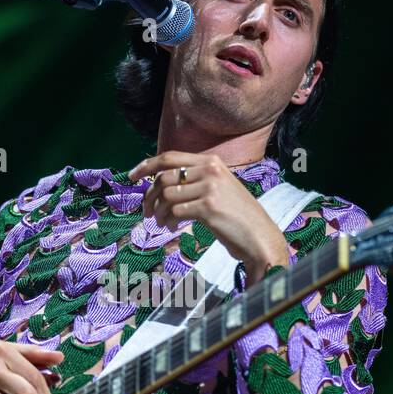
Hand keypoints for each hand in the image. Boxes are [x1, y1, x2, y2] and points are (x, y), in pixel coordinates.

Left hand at [129, 152, 290, 279]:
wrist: (260, 237)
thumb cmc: (238, 217)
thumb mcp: (220, 189)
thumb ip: (196, 181)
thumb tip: (160, 184)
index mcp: (212, 161)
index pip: (170, 157)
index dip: (146, 165)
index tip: (132, 176)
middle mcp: (210, 170)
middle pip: (164, 177)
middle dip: (149, 196)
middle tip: (146, 212)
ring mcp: (210, 187)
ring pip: (166, 195)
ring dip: (158, 212)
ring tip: (162, 223)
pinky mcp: (208, 207)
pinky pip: (174, 211)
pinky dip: (168, 221)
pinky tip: (172, 228)